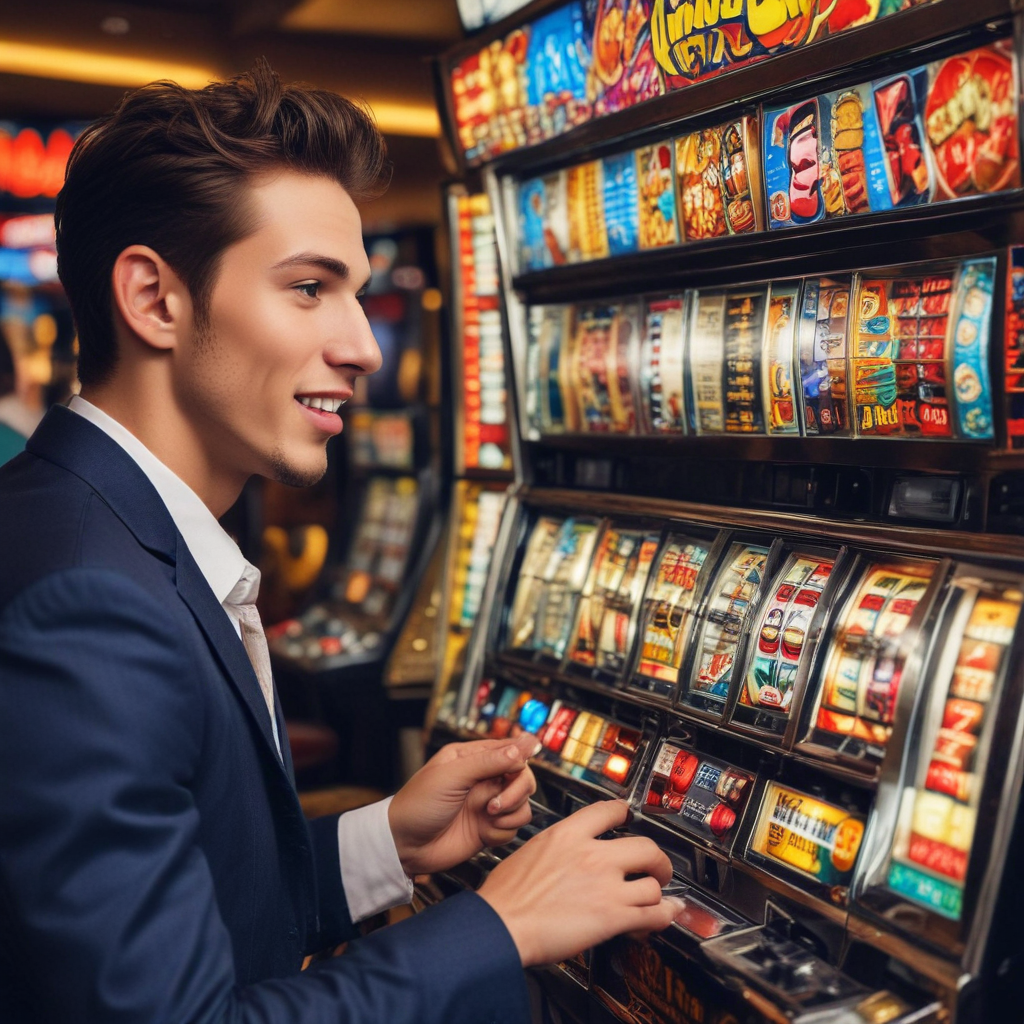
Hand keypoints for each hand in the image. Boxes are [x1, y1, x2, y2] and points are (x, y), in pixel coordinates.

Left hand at [388, 732, 538, 876]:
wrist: (405, 846)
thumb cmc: (419, 804)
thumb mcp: (452, 776)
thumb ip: (489, 761)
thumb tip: (523, 745)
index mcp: (471, 758)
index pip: (510, 750)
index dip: (520, 759)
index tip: (517, 770)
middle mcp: (483, 780)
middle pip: (523, 778)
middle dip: (516, 791)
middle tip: (495, 804)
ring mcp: (487, 805)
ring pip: (522, 804)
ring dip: (510, 812)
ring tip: (487, 816)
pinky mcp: (489, 829)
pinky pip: (513, 828)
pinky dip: (502, 832)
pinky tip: (483, 834)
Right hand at [477, 800, 678, 966]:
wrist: (500, 925)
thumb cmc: (504, 897)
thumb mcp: (529, 852)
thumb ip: (556, 849)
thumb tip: (563, 858)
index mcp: (568, 834)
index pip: (609, 811)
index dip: (625, 814)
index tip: (629, 818)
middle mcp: (592, 855)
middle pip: (646, 847)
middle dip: (657, 860)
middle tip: (656, 868)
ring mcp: (605, 885)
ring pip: (653, 884)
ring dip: (656, 894)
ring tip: (656, 899)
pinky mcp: (611, 916)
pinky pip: (653, 915)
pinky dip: (664, 917)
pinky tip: (664, 916)